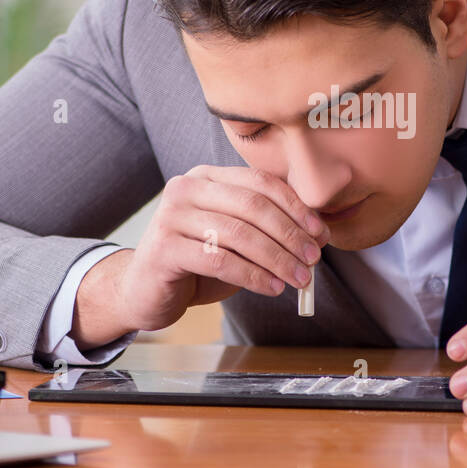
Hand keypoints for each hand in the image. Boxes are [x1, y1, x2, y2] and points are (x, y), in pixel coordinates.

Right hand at [75, 165, 330, 341]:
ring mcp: (171, 216)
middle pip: (252, 206)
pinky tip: (273, 288)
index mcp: (207, 176)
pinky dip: (253, 276)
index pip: (260, 182)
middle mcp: (186, 188)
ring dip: (277, 258)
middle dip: (290, 234)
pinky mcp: (164, 248)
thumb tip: (319, 234)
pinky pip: (220, 261)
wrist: (146, 290)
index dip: (295, 207)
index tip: (320, 233)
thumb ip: (268, 229)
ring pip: (238, 234)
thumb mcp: (236, 239)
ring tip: (300, 279)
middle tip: (314, 259)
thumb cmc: (198, 262)